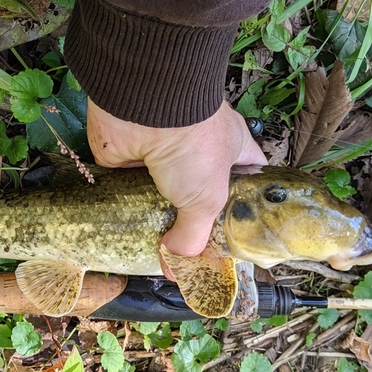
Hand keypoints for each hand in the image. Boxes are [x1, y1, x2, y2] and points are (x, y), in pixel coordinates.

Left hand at [86, 99, 266, 259]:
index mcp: (232, 151)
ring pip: (160, 199)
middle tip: (188, 256)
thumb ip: (194, 236)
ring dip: (154, 221)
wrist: (145, 107)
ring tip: (154, 253)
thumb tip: (175, 264)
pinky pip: (127, 193)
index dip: (242, 211)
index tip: (231, 241)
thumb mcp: (208, 198)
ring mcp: (162, 157)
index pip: (246, 184)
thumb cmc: (194, 140)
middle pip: (199, 198)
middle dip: (192, 224)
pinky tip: (125, 234)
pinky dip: (125, 211)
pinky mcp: (128, 161)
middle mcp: (197, 154)